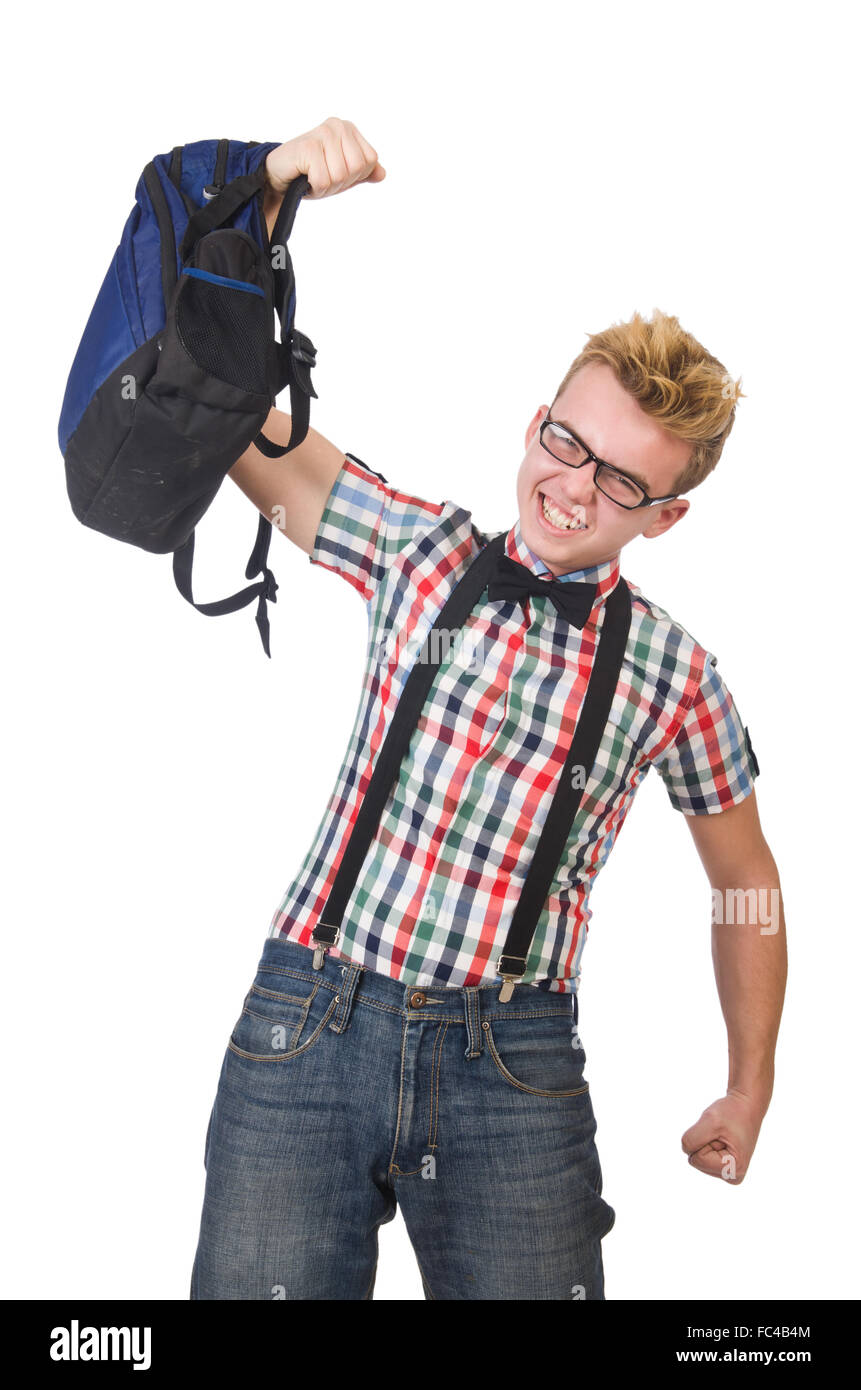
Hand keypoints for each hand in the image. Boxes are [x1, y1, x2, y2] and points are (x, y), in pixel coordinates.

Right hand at [264, 116, 384, 200]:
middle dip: (340, 182)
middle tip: (321, 176)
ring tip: (311, 177)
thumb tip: (382, 173)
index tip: (334, 172)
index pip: (370, 162)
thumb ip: (363, 172)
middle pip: (357, 168)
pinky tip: (304, 177)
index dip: (354, 177)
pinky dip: (314, 187)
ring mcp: (323, 133)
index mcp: (349, 129)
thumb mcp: (342, 174)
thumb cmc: (309, 173)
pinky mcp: (309, 146)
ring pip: (340, 176)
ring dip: (325, 186)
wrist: (278, 176)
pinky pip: (323, 180)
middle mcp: (338, 125)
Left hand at [680, 1090, 769, 1183]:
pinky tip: (722, 1139)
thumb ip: (692, 1139)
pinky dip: (706, 1143)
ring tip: (723, 1134)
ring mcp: (728, 1173)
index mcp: (733, 1168)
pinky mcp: (724, 1167)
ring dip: (705, 1141)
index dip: (704, 1139)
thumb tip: (686, 1150)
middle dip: (704, 1142)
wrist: (746, 1106)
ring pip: (697, 1158)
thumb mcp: (709, 1120)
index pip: (696, 1159)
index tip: (722, 1132)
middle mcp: (733, 1176)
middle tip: (722, 1132)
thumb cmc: (732, 1112)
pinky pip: (700, 1156)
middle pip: (696, 1161)